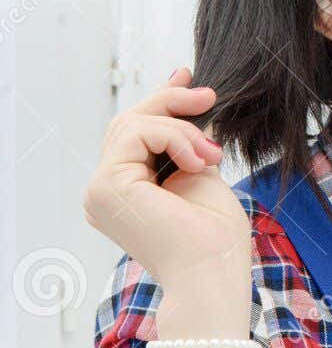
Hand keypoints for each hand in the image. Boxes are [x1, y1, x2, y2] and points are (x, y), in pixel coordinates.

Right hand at [82, 67, 251, 290]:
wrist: (213, 271)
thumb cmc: (215, 237)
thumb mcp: (203, 174)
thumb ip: (189, 143)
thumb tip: (194, 100)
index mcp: (126, 193)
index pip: (134, 135)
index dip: (161, 101)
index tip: (189, 76)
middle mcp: (105, 192)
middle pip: (129, 124)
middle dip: (171, 102)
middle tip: (209, 95)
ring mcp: (100, 190)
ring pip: (133, 125)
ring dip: (182, 128)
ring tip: (212, 154)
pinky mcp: (106, 185)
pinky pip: (137, 134)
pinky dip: (174, 138)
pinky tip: (199, 160)